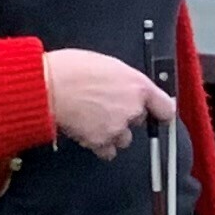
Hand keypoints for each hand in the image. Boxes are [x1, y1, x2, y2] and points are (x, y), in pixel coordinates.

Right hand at [47, 48, 176, 158]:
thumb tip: (126, 87)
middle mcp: (132, 109)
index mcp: (137, 86)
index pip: (166, 107)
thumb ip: (123, 79)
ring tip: (94, 119)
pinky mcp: (101, 142)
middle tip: (106, 106)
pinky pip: (107, 151)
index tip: (159, 113)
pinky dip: (100, 144)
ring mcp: (117, 128)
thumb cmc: (70, 69)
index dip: (161, 111)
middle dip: (126, 116)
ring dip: (113, 132)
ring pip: (124, 138)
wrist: (48, 87)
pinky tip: (88, 131)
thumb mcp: (106, 63)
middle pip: (140, 121)